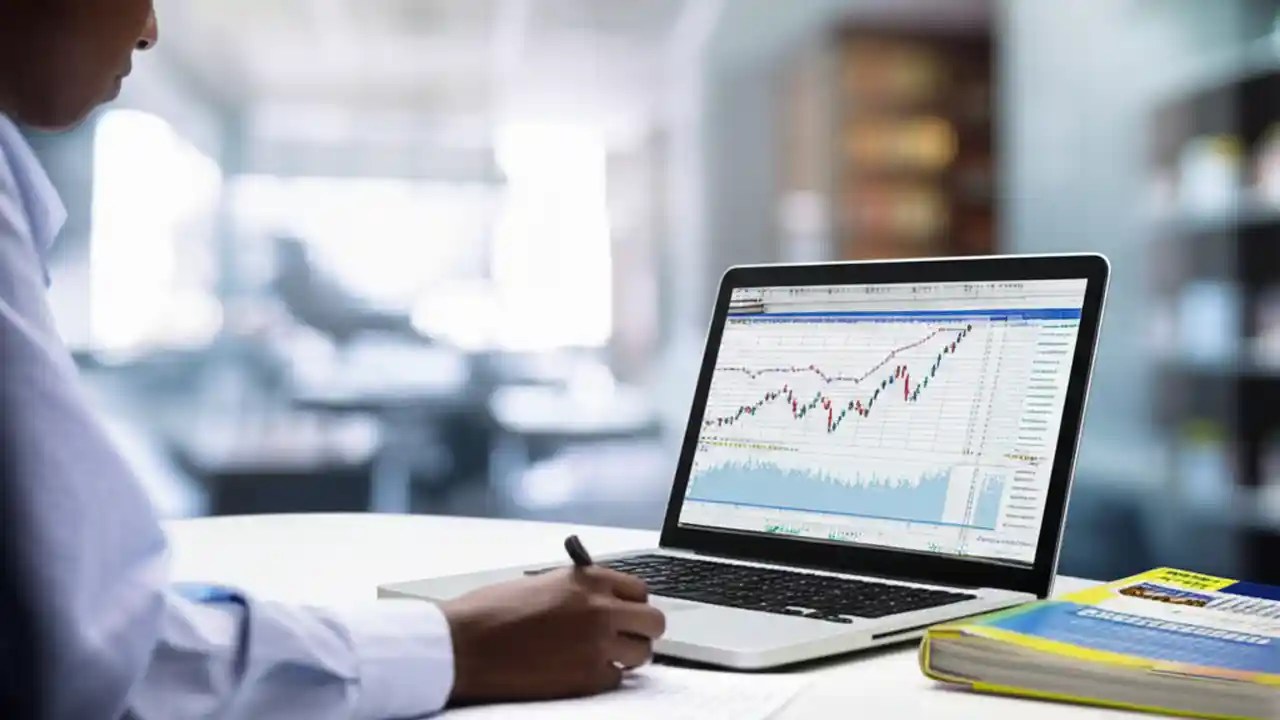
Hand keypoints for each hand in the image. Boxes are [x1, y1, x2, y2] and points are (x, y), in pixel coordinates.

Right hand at [440, 567, 666, 703]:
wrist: (465, 644)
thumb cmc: (491, 612)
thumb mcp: (542, 583)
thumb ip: (578, 589)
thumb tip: (599, 600)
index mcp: (588, 579)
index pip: (639, 590)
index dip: (633, 604)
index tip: (626, 613)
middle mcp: (600, 608)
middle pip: (653, 621)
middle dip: (641, 631)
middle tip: (625, 638)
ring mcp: (597, 644)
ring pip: (642, 653)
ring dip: (626, 656)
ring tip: (602, 657)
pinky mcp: (587, 677)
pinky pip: (616, 680)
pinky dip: (603, 678)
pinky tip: (581, 672)